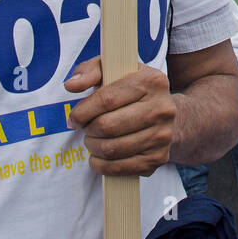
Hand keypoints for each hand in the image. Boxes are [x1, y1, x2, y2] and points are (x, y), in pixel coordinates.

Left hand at [65, 60, 176, 176]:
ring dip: (93, 147)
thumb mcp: (114, 70)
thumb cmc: (132, 90)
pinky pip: (121, 168)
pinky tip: (100, 156)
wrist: (166, 114)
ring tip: (93, 140)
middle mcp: (162, 108)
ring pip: (112, 149)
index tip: (75, 118)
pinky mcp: (159, 157)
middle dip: (88, 130)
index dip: (83, 111)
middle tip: (86, 128)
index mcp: (152, 81)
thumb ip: (90, 71)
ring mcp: (163, 135)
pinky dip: (102, 165)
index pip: (107, 99)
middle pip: (108, 126)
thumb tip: (71, 85)